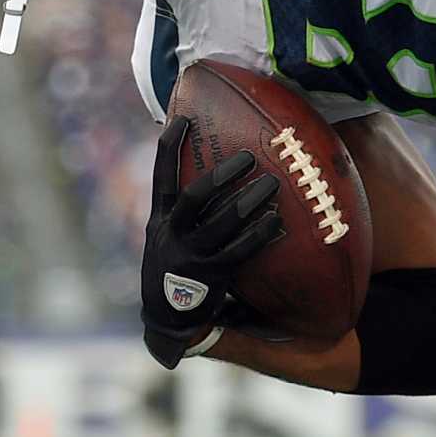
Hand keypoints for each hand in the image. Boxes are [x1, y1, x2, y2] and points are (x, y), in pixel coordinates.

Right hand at [141, 118, 285, 369]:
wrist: (166, 316)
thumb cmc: (176, 263)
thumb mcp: (167, 234)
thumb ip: (182, 208)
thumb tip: (211, 172)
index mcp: (159, 219)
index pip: (161, 177)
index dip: (170, 148)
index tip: (183, 119)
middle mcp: (171, 234)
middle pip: (193, 197)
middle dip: (220, 175)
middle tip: (248, 158)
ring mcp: (190, 256)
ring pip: (220, 223)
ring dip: (248, 201)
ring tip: (272, 184)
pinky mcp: (211, 276)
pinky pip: (239, 251)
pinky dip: (259, 234)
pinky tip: (276, 219)